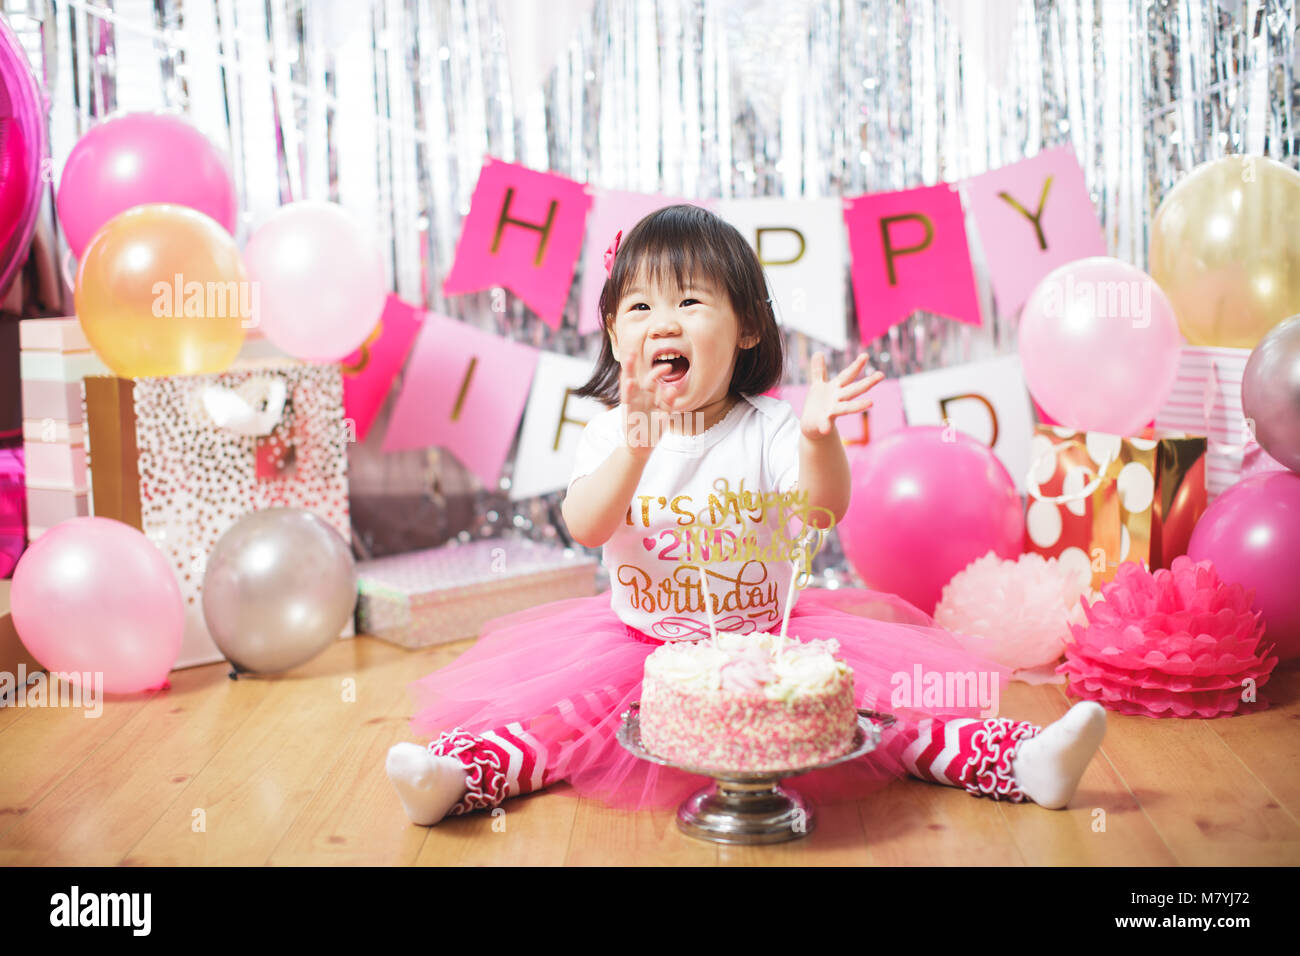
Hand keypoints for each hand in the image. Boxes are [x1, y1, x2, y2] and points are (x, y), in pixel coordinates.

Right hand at [619, 340, 683, 454]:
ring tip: (629, 379)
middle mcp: (637, 399)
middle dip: (631, 368)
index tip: (668, 366)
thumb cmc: (652, 427)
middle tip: (630, 355)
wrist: (641, 447)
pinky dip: (629, 401)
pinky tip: (629, 388)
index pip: (650, 380)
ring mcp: (631, 408)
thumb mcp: (662, 413)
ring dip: (628, 387)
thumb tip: (672, 388)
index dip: (658, 372)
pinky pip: (629, 411)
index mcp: (646, 396)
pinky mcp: (627, 419)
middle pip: (633, 379)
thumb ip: (667, 401)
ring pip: (627, 394)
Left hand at [800, 351, 882, 440]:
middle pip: (854, 390)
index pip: (848, 375)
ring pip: (846, 408)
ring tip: (871, 403)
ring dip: (857, 406)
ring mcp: (832, 411)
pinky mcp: (822, 423)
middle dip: (867, 382)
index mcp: (837, 388)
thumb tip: (818, 352)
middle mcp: (838, 399)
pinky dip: (825, 426)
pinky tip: (825, 430)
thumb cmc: (818, 404)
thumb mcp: (818, 385)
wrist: (810, 425)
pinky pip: (824, 424)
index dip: (856, 365)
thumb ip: (818, 370)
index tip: (865, 355)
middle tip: (881, 374)